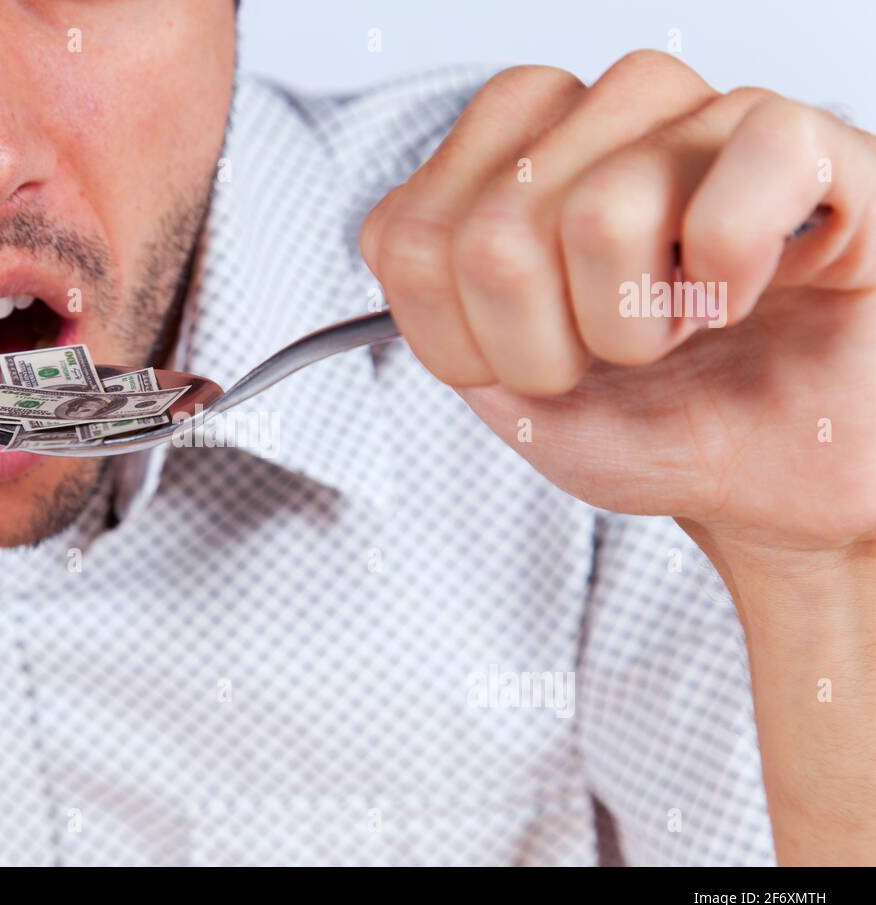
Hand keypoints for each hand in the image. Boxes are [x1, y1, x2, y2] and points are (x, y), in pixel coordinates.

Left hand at [360, 51, 875, 559]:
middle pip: (492, 233)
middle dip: (546, 348)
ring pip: (598, 209)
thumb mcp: (515, 404)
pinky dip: (727, 277)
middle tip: (613, 358)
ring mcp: (693, 120)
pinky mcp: (803, 142)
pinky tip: (746, 288)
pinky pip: (730, 186)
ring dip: (635, 321)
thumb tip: (422, 253)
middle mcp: (588, 125)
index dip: (459, 342)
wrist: (773, 478)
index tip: (527, 367)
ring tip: (681, 325)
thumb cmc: (656, 422)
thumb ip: (442, 328)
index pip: (406, 237)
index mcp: (500, 174)